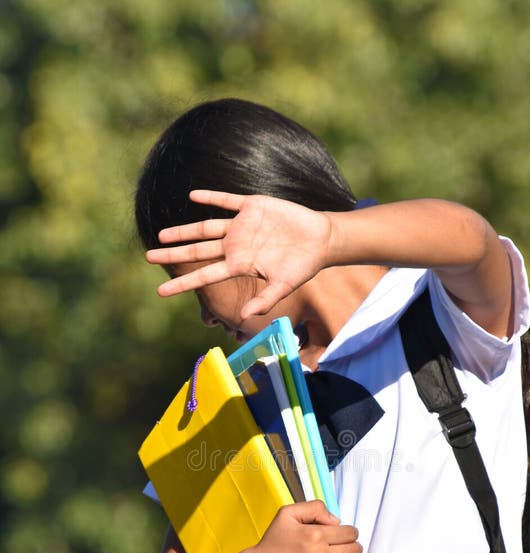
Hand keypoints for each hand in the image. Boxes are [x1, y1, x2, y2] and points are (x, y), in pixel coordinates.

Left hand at [146, 191, 332, 318]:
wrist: (320, 239)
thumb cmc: (302, 266)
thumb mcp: (284, 287)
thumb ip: (264, 301)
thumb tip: (242, 319)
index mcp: (239, 265)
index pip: (204, 275)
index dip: (182, 283)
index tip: (161, 292)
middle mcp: (235, 246)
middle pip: (197, 252)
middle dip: (173, 255)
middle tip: (148, 258)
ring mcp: (241, 226)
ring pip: (205, 228)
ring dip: (184, 231)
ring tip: (161, 234)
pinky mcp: (252, 206)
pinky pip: (226, 202)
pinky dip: (210, 198)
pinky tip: (192, 196)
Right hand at [232, 500, 365, 552]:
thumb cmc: (271, 544)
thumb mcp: (287, 514)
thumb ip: (314, 508)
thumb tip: (337, 521)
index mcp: (315, 534)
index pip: (350, 532)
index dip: (348, 534)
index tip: (340, 539)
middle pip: (356, 550)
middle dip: (352, 549)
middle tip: (343, 552)